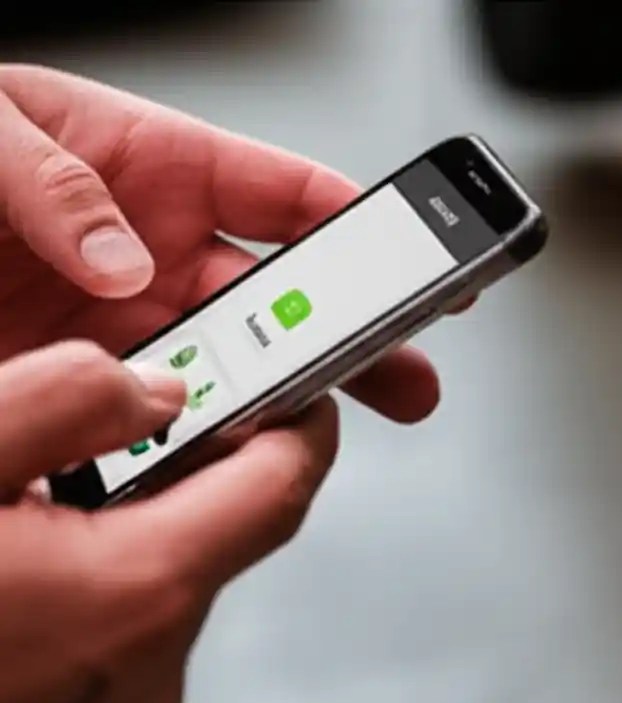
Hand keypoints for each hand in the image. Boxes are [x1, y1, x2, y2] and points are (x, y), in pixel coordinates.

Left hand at [0, 64, 450, 421]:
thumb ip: (49, 176)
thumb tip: (117, 254)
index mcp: (149, 164)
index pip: (280, 194)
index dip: (359, 225)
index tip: (417, 257)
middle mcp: (145, 247)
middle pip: (274, 297)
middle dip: (347, 338)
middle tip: (402, 377)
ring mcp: (111, 318)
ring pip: (221, 366)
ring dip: (266, 401)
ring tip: (301, 434)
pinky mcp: (67, 377)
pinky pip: (143, 415)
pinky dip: (177, 443)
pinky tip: (199, 464)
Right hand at [0, 340, 336, 702]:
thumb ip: (63, 399)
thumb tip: (150, 389)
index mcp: (137, 590)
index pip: (285, 484)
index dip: (298, 418)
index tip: (291, 375)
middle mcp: (147, 664)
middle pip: (219, 528)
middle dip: (181, 463)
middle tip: (115, 418)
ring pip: (160, 575)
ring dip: (120, 522)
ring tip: (27, 501)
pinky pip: (116, 627)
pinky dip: (89, 577)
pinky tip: (16, 562)